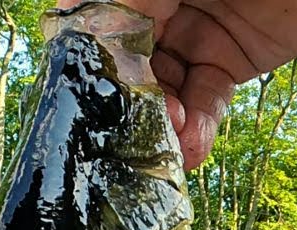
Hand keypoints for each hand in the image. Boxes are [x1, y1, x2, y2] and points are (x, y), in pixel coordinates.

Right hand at [58, 0, 296, 168]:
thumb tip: (69, 9)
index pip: (102, 18)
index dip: (89, 54)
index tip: (81, 86)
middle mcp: (163, 4)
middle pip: (128, 59)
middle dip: (127, 97)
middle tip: (127, 127)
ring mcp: (194, 35)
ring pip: (162, 87)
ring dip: (160, 120)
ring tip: (167, 142)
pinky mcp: (228, 65)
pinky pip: (203, 101)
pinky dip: (196, 127)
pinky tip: (190, 148)